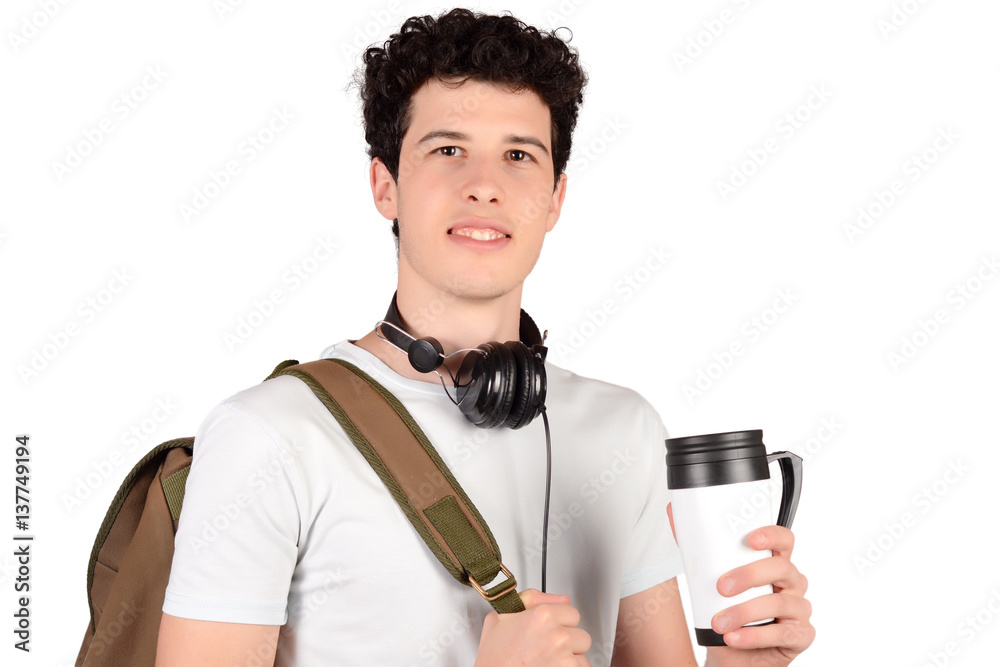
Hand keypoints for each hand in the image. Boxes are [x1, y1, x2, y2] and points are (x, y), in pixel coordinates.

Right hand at [475, 588, 591, 665]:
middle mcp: (556, 635)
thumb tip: (560, 598)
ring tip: (551, 659)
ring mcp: (563, 657)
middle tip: (550, 646)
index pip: (572, 612)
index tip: (552, 628)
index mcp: (542, 616)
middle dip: (568, 640)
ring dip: (571, 657)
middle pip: (581, 633)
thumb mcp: (500, 617)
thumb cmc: (493, 657)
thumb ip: (531, 598)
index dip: (561, 621)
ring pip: (583, 654)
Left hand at [667, 503, 814, 666]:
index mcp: (773, 563)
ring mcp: (798, 609)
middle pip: (781, 567)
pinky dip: (754, 635)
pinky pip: (783, 633)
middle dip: (749, 575)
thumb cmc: (726, 609)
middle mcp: (791, 583)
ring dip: (745, 611)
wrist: (732, 653)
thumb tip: (674, 512)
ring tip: (719, 622)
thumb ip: (696, 549)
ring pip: (779, 602)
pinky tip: (733, 637)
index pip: (784, 540)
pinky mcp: (801, 635)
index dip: (772, 535)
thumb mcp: (709, 580)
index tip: (750, 539)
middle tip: (721, 586)